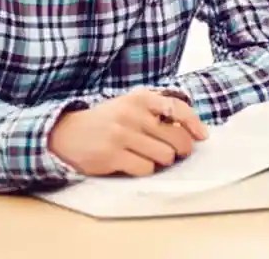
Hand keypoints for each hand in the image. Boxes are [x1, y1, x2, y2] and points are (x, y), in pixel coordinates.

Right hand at [47, 89, 208, 176]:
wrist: (65, 133)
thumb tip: (193, 132)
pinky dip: (145, 169)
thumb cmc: (108, 121)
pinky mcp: (111, 155)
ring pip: (164, 156)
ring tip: (150, 157)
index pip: (179, 109)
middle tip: (175, 153)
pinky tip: (134, 163)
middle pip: (177, 138)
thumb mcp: (131, 106)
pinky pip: (145, 168)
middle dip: (181, 150)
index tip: (202, 137)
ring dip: (162, 161)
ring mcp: (121, 135)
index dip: (194, 124)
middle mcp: (132, 114)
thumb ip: (158, 113)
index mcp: (141, 98)